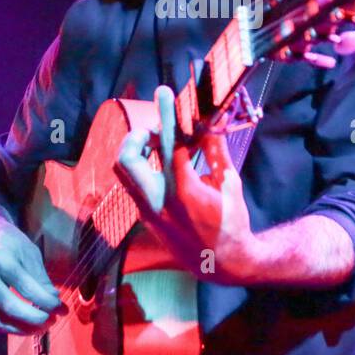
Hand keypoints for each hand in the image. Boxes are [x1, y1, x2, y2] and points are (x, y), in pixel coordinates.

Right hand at [0, 201, 65, 333]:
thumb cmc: (8, 242)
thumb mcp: (29, 252)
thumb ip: (40, 279)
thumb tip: (54, 303)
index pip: (25, 287)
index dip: (46, 302)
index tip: (61, 308)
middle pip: (9, 306)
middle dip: (34, 318)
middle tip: (52, 320)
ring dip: (23, 328)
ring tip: (42, 327)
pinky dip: (10, 327)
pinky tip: (26, 327)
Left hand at [115, 85, 262, 285]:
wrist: (221, 264)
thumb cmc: (231, 223)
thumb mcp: (229, 184)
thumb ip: (216, 152)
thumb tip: (209, 124)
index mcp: (183, 189)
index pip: (170, 142)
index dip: (167, 113)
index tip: (163, 90)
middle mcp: (159, 200)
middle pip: (128, 157)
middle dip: (138, 135)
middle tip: (155, 130)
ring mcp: (148, 211)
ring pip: (123, 172)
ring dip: (136, 152)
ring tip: (157, 146)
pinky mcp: (145, 218)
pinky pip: (133, 186)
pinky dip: (143, 169)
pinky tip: (161, 167)